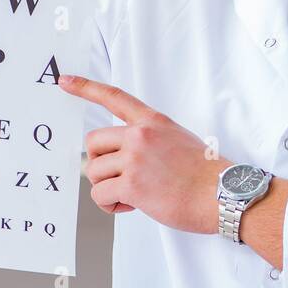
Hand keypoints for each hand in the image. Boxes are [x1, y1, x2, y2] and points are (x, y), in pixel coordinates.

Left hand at [58, 73, 227, 234]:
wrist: (223, 195)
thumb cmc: (205, 175)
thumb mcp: (178, 140)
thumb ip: (150, 141)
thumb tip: (124, 158)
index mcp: (153, 122)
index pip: (114, 97)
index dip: (86, 87)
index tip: (64, 81)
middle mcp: (141, 136)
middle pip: (93, 143)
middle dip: (99, 163)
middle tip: (118, 178)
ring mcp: (136, 159)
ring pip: (93, 172)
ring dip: (106, 188)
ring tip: (132, 196)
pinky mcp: (132, 185)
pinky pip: (100, 195)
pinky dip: (111, 206)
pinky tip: (132, 206)